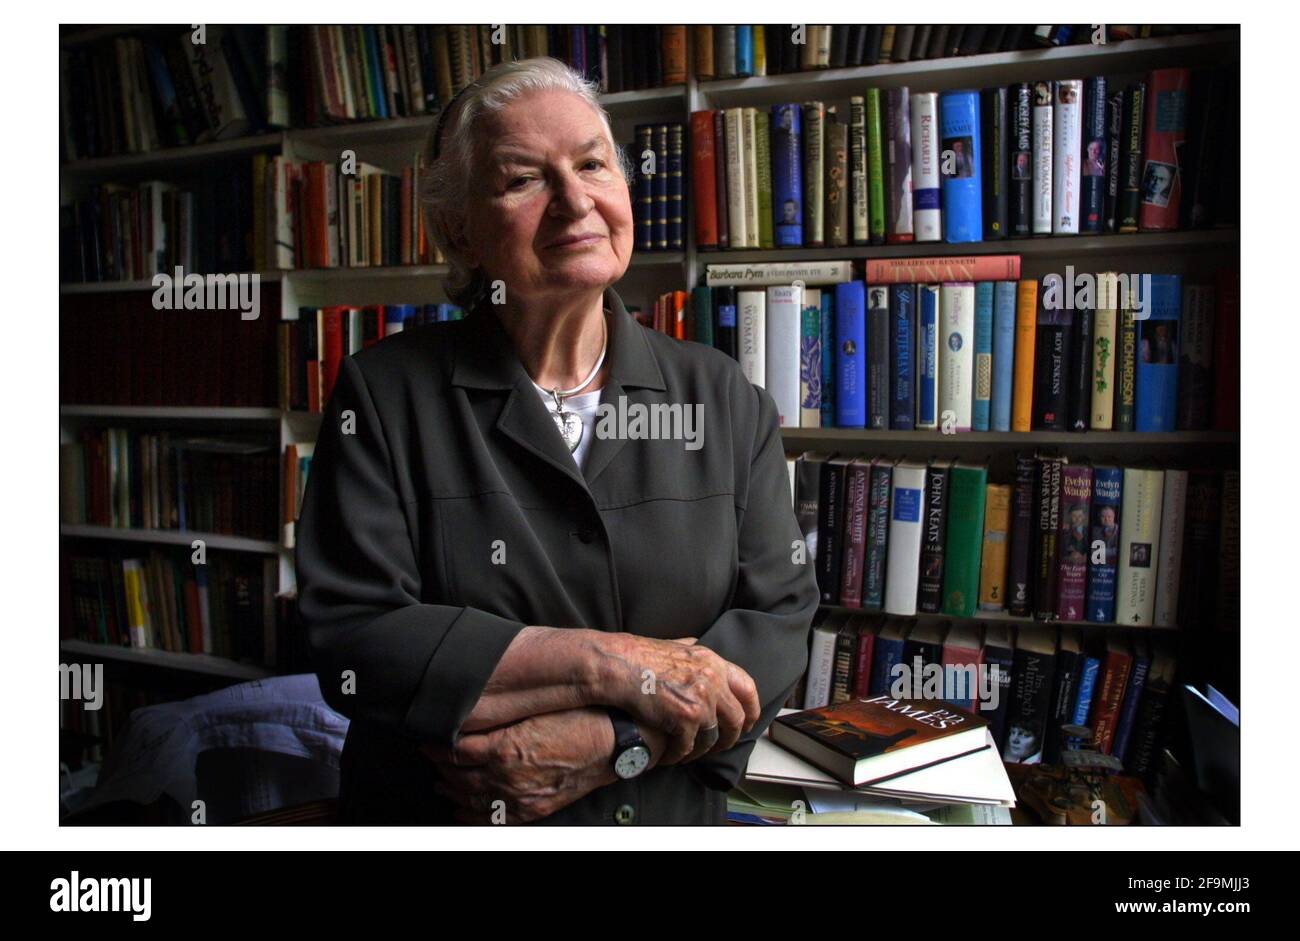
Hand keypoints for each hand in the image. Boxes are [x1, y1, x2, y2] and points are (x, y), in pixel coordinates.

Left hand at [423, 707, 616, 823]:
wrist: (615, 743)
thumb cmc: (581, 719)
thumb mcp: (536, 708)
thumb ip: (502, 714)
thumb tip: (475, 711)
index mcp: (505, 749)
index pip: (456, 750)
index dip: (438, 743)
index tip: (429, 735)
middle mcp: (508, 778)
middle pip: (458, 775)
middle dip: (440, 765)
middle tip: (431, 754)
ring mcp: (520, 798)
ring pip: (471, 798)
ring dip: (451, 788)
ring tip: (439, 780)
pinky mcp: (533, 809)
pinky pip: (492, 819)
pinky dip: (471, 814)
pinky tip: (460, 810)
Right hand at [593, 633, 760, 764]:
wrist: (621, 665)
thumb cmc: (642, 656)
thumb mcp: (676, 646)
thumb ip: (691, 649)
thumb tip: (695, 645)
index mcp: (714, 663)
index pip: (748, 689)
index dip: (752, 709)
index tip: (749, 722)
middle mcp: (713, 681)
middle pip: (736, 719)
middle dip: (731, 737)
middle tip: (722, 745)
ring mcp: (701, 701)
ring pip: (713, 738)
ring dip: (703, 750)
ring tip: (691, 753)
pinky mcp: (685, 720)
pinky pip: (689, 747)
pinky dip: (681, 755)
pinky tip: (672, 756)